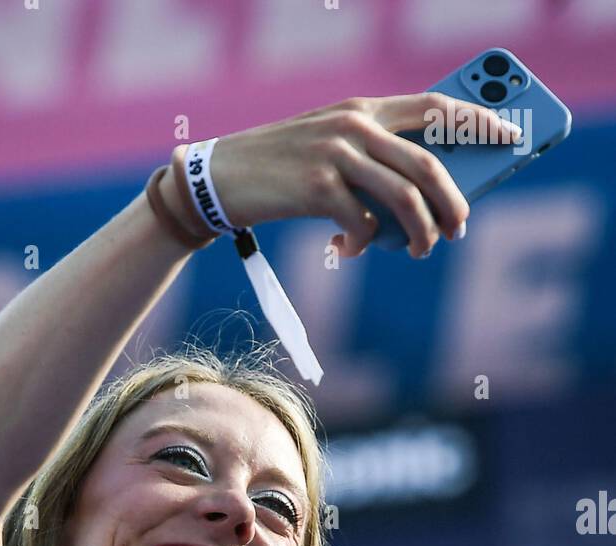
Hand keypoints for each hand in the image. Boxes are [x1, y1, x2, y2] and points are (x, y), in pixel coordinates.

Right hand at [208, 92, 521, 257]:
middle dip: (454, 202)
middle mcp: (355, 124)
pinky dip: (362, 245)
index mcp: (364, 108)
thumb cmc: (280, 170)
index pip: (436, 107)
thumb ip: (372, 159)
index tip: (511, 138)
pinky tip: (345, 250)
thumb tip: (422, 200)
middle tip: (460, 229)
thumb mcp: (329, 147)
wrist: (220, 178)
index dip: (479, 122)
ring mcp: (336, 154)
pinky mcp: (317, 187)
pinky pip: (362, 224)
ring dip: (420, 232)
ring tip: (421, 250)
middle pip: (429, 163)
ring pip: (404, 197)